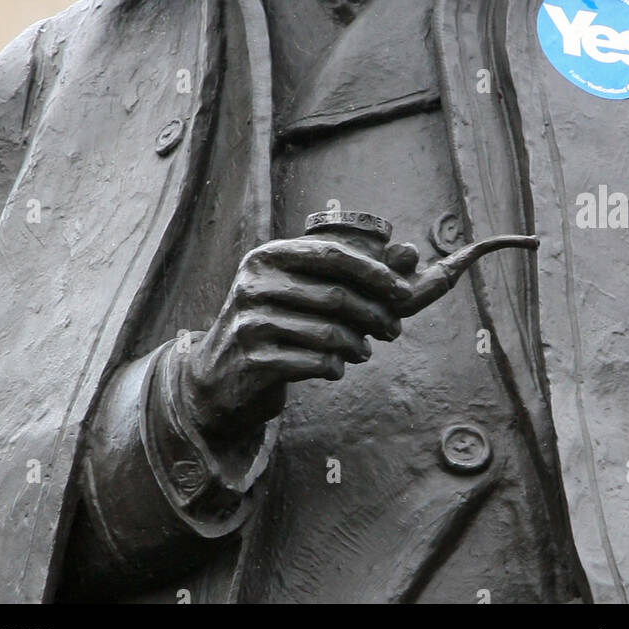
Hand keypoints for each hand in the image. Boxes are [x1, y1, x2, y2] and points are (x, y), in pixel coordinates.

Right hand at [178, 237, 415, 440]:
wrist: (218, 374)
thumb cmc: (272, 322)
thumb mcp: (302, 287)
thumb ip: (356, 270)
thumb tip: (411, 254)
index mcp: (268, 256)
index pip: (333, 254)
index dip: (374, 272)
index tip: (403, 292)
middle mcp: (255, 284)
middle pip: (336, 295)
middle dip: (374, 314)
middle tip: (393, 330)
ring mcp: (250, 323)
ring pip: (329, 333)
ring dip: (358, 345)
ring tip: (364, 351)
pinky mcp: (253, 361)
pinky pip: (313, 362)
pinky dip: (334, 367)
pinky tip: (336, 367)